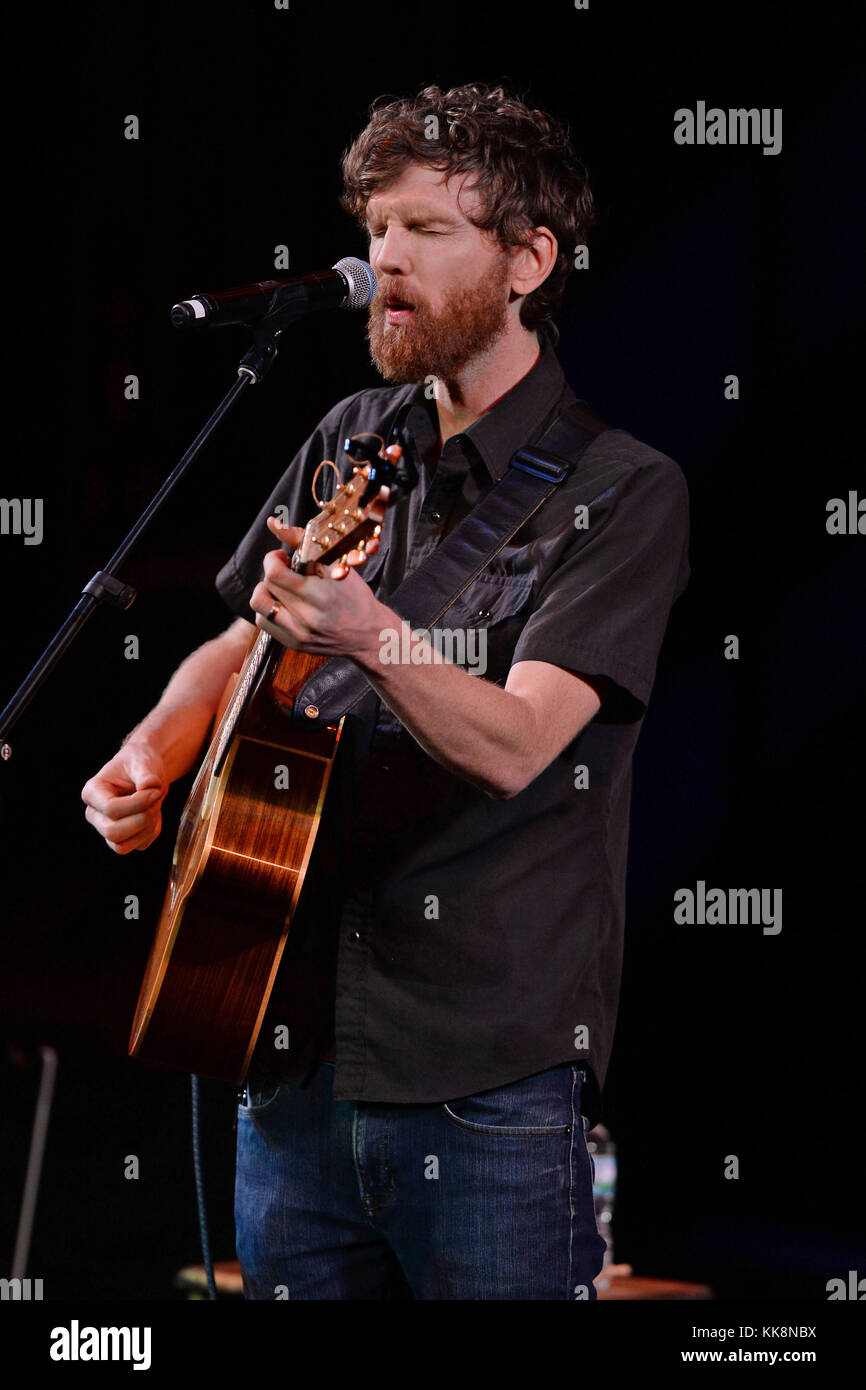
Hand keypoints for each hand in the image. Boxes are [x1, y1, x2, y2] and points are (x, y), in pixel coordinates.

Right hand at [81, 742, 167, 853]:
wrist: (144, 771)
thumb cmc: (139, 764)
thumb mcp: (143, 762)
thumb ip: (147, 775)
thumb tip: (150, 787)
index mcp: (92, 792)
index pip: (111, 809)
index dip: (138, 803)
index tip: (156, 791)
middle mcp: (94, 814)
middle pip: (113, 832)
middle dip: (141, 819)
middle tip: (156, 801)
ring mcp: (106, 828)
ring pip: (122, 846)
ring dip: (146, 829)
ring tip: (155, 807)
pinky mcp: (122, 839)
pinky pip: (139, 845)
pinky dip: (152, 832)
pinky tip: (154, 814)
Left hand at [249, 515, 388, 661]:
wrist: (368, 634)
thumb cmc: (355, 597)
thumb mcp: (336, 564)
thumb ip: (302, 540)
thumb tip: (272, 523)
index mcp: (320, 594)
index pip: (275, 574)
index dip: (272, 559)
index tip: (282, 557)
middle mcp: (308, 616)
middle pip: (266, 586)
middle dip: (271, 572)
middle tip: (285, 571)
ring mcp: (300, 633)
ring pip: (259, 605)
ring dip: (265, 591)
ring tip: (281, 588)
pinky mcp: (294, 643)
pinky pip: (263, 622)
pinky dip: (268, 609)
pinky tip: (283, 604)